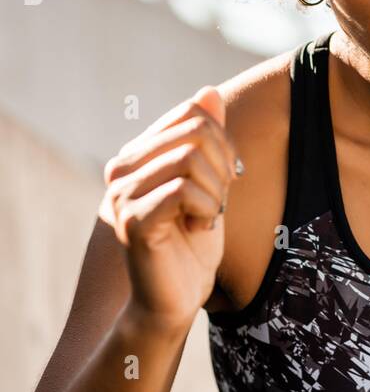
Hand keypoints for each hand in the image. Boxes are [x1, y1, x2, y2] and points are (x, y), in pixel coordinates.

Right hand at [99, 86, 241, 330]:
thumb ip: (205, 139)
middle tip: (218, 201)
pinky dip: (207, 209)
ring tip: (206, 217)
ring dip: (215, 192)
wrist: (175, 300)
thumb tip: (207, 91)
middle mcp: (121, 168)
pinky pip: (184, 190)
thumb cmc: (192, 246)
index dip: (222, 141)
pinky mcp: (132, 219)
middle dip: (222, 165)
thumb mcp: (208, 184)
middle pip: (194, 130)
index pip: (190, 113)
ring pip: (190, 158)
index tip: (226, 176)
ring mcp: (122, 193)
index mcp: (137, 155)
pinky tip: (199, 229)